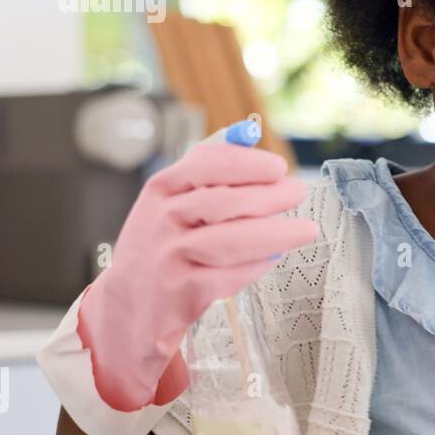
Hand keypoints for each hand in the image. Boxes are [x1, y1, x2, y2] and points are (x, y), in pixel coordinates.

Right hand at [77, 141, 318, 410]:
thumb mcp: (172, 198)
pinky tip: (274, 258)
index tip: (278, 167)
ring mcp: (169, 257)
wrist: (128, 304)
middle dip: (269, 197)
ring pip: (230, 242)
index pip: (205, 165)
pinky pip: (227, 276)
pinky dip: (255, 266)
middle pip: (223, 203)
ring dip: (275, 234)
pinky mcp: (181, 293)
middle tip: (299, 192)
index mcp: (161, 189)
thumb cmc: (162, 241)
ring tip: (307, 230)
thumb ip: (208, 163)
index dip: (246, 164)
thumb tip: (251, 130)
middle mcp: (161, 220)